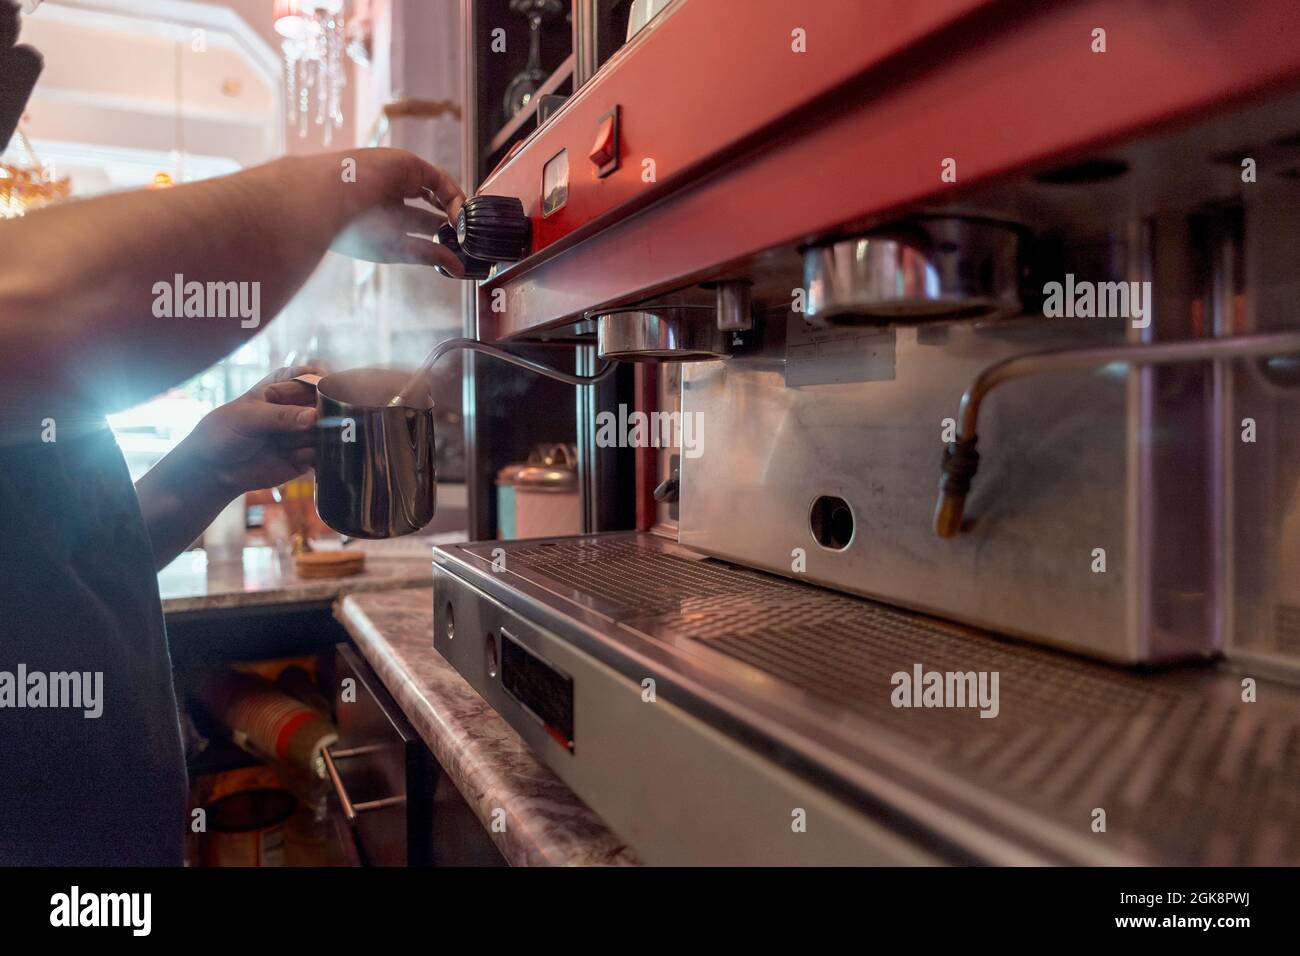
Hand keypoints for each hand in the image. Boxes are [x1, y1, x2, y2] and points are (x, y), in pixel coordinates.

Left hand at [179, 366, 322, 495]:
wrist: (214, 469)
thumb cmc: (224, 432)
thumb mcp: (248, 418)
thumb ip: (281, 416)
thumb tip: (314, 417)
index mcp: (284, 387)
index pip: (313, 378)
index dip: (321, 386)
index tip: (320, 398)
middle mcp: (298, 407)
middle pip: (327, 406)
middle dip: (324, 415)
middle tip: (310, 424)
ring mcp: (303, 432)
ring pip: (326, 431)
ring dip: (313, 438)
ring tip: (287, 444)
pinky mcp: (305, 456)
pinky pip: (321, 455)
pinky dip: (312, 456)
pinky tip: (293, 457)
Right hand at [322, 148, 466, 273]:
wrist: (328, 198)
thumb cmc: (355, 230)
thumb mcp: (398, 248)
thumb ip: (431, 255)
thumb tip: (459, 270)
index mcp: (379, 220)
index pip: (416, 230)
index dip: (439, 241)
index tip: (457, 255)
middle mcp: (388, 198)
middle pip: (429, 212)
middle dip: (450, 227)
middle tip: (469, 242)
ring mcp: (397, 179)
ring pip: (437, 193)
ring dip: (455, 211)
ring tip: (467, 230)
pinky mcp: (406, 164)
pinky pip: (439, 179)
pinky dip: (454, 196)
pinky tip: (460, 215)